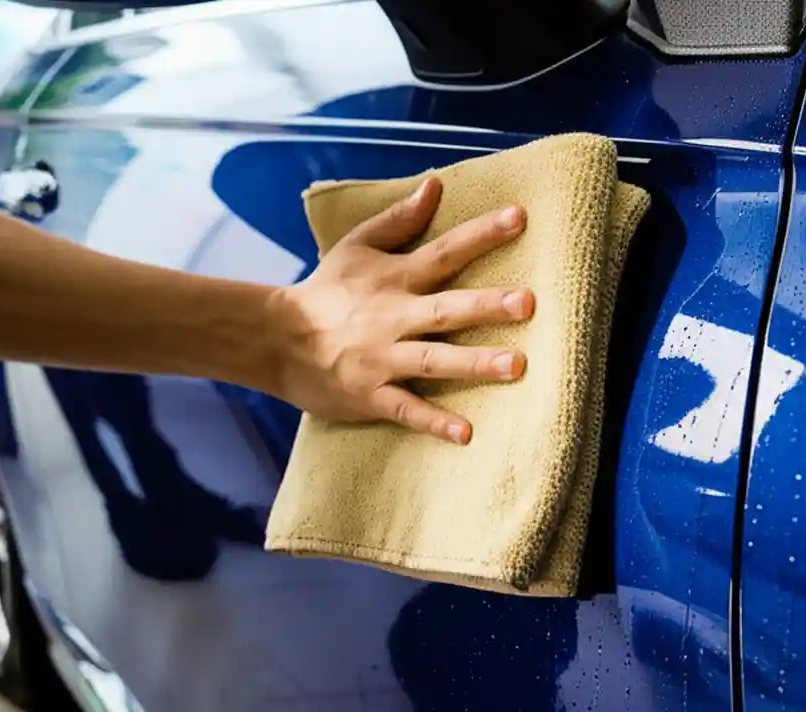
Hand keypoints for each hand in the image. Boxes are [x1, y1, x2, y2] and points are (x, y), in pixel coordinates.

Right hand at [262, 177, 533, 443]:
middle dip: (486, 306)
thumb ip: (399, 219)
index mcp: (394, 279)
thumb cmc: (327, 291)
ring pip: (433, 361)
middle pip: (446, 310)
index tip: (520, 217)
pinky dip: (433, 423)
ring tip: (516, 366)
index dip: (481, 234)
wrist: (276, 340)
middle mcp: (393, 317)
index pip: (444, 251)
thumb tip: (436, 184)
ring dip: (474, 364)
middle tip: (529, 302)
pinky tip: (465, 434)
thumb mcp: (356, 246)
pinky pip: (406, 410)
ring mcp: (382, 359)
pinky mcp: (371, 395)